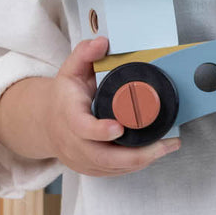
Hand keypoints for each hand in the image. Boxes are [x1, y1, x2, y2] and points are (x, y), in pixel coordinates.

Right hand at [0, 37, 179, 176]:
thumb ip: (84, 54)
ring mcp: (81, 159)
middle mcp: (73, 142)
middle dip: (137, 154)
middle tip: (165, 144)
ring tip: (169, 146)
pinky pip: (115, 172)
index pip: (82, 128)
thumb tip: (102, 42)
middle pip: (103, 157)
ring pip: (113, 167)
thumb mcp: (70, 70)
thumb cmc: (64, 96)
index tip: (118, 128)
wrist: (46, 122)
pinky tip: (156, 153)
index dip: (99, 131)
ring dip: (143, 160)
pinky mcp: (91, 168)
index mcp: (68, 116)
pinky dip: (136, 165)